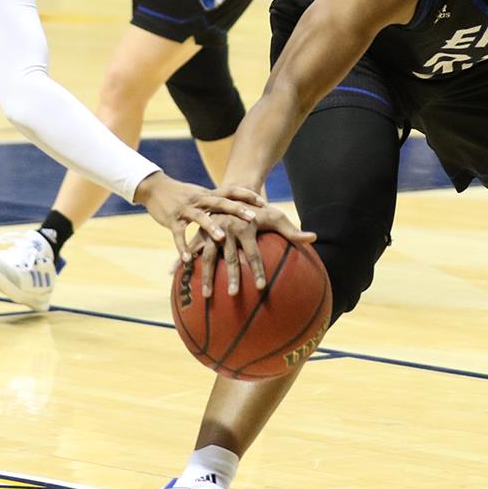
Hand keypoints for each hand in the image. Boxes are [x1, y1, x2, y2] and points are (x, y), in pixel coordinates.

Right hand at [134, 171, 264, 261]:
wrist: (155, 188)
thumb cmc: (184, 195)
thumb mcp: (202, 196)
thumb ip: (219, 204)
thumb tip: (243, 211)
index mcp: (209, 194)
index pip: (231, 191)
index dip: (248, 195)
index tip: (264, 202)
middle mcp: (199, 199)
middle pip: (220, 202)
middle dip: (237, 210)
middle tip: (253, 218)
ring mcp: (185, 209)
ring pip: (200, 217)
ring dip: (211, 228)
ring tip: (222, 239)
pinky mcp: (172, 220)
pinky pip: (178, 234)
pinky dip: (182, 247)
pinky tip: (187, 260)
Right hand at [187, 194, 316, 297]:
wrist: (231, 192)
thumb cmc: (257, 210)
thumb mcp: (275, 216)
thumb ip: (293, 231)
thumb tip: (314, 238)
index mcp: (246, 228)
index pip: (255, 253)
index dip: (259, 269)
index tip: (262, 287)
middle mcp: (228, 230)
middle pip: (231, 258)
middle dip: (233, 277)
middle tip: (235, 296)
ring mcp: (212, 231)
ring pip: (209, 257)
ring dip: (207, 276)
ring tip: (207, 296)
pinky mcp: (200, 233)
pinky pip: (190, 249)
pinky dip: (181, 260)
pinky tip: (174, 275)